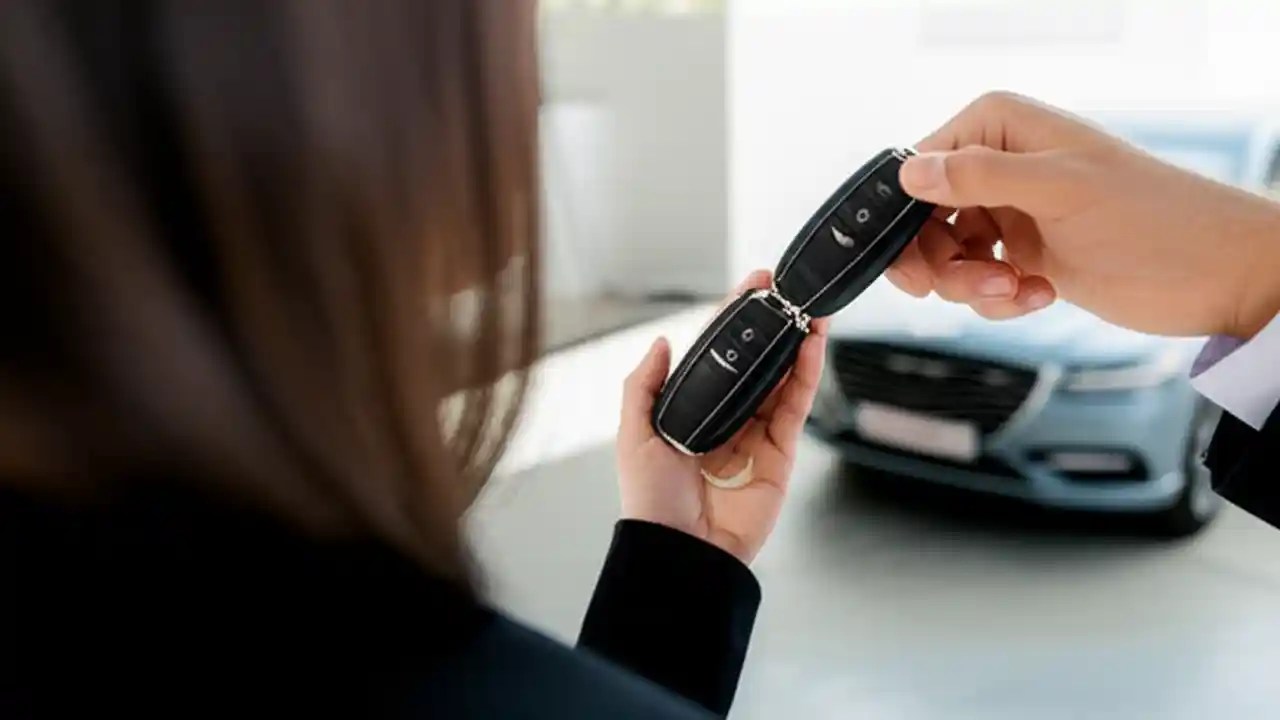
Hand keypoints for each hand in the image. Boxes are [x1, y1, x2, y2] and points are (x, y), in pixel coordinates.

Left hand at [615, 270, 828, 564]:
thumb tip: (661, 341)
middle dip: (772, 325)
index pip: (717, 356)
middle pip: (755, 363)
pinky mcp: (781, 456)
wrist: (681, 552)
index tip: (752, 286)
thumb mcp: (634, 435)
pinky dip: (806, 376)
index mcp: (690, 411)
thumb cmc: (650, 500)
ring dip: (797, 343)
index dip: (734, 320)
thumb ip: (643, 385)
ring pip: (782, 380)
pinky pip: (795, 408)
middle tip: (787, 289)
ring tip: (810, 309)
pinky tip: (811, 346)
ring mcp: (756, 437)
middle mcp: (725, 419)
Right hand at [887, 91, 1279, 339]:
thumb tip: (910, 173)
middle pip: (919, 219)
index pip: (917, 167)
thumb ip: (980, 175)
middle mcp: (997, 164)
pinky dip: (997, 298)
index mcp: (1000, 127)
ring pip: (943, 257)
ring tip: (1018, 289)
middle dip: (939, 261)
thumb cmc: (1153, 218)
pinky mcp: (1020, 253)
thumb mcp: (1060, 189)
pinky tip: (1039, 293)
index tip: (915, 260)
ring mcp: (1007, 211)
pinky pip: (974, 282)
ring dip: (971, 285)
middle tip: (962, 285)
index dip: (905, 216)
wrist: (1213, 273)